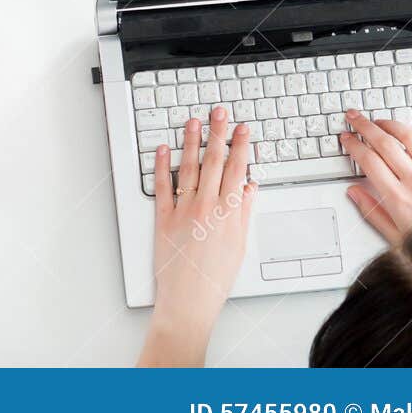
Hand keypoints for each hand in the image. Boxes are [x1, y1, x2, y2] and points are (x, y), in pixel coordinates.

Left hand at [141, 110, 255, 365]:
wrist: (189, 301)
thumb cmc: (216, 278)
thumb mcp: (239, 245)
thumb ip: (244, 213)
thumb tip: (249, 188)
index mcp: (229, 214)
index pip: (237, 171)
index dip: (241, 146)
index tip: (243, 128)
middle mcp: (206, 208)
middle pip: (214, 163)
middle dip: (218, 134)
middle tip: (219, 112)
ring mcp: (184, 211)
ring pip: (189, 168)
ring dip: (191, 142)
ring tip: (193, 122)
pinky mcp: (162, 217)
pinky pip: (162, 186)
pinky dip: (162, 165)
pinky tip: (162, 148)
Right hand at [340, 111, 411, 243]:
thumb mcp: (395, 236)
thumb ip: (372, 212)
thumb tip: (354, 192)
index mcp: (398, 199)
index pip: (368, 160)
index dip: (353, 145)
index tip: (347, 138)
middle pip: (384, 143)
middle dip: (364, 126)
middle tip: (355, 118)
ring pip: (409, 136)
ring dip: (390, 124)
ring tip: (380, 121)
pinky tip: (411, 132)